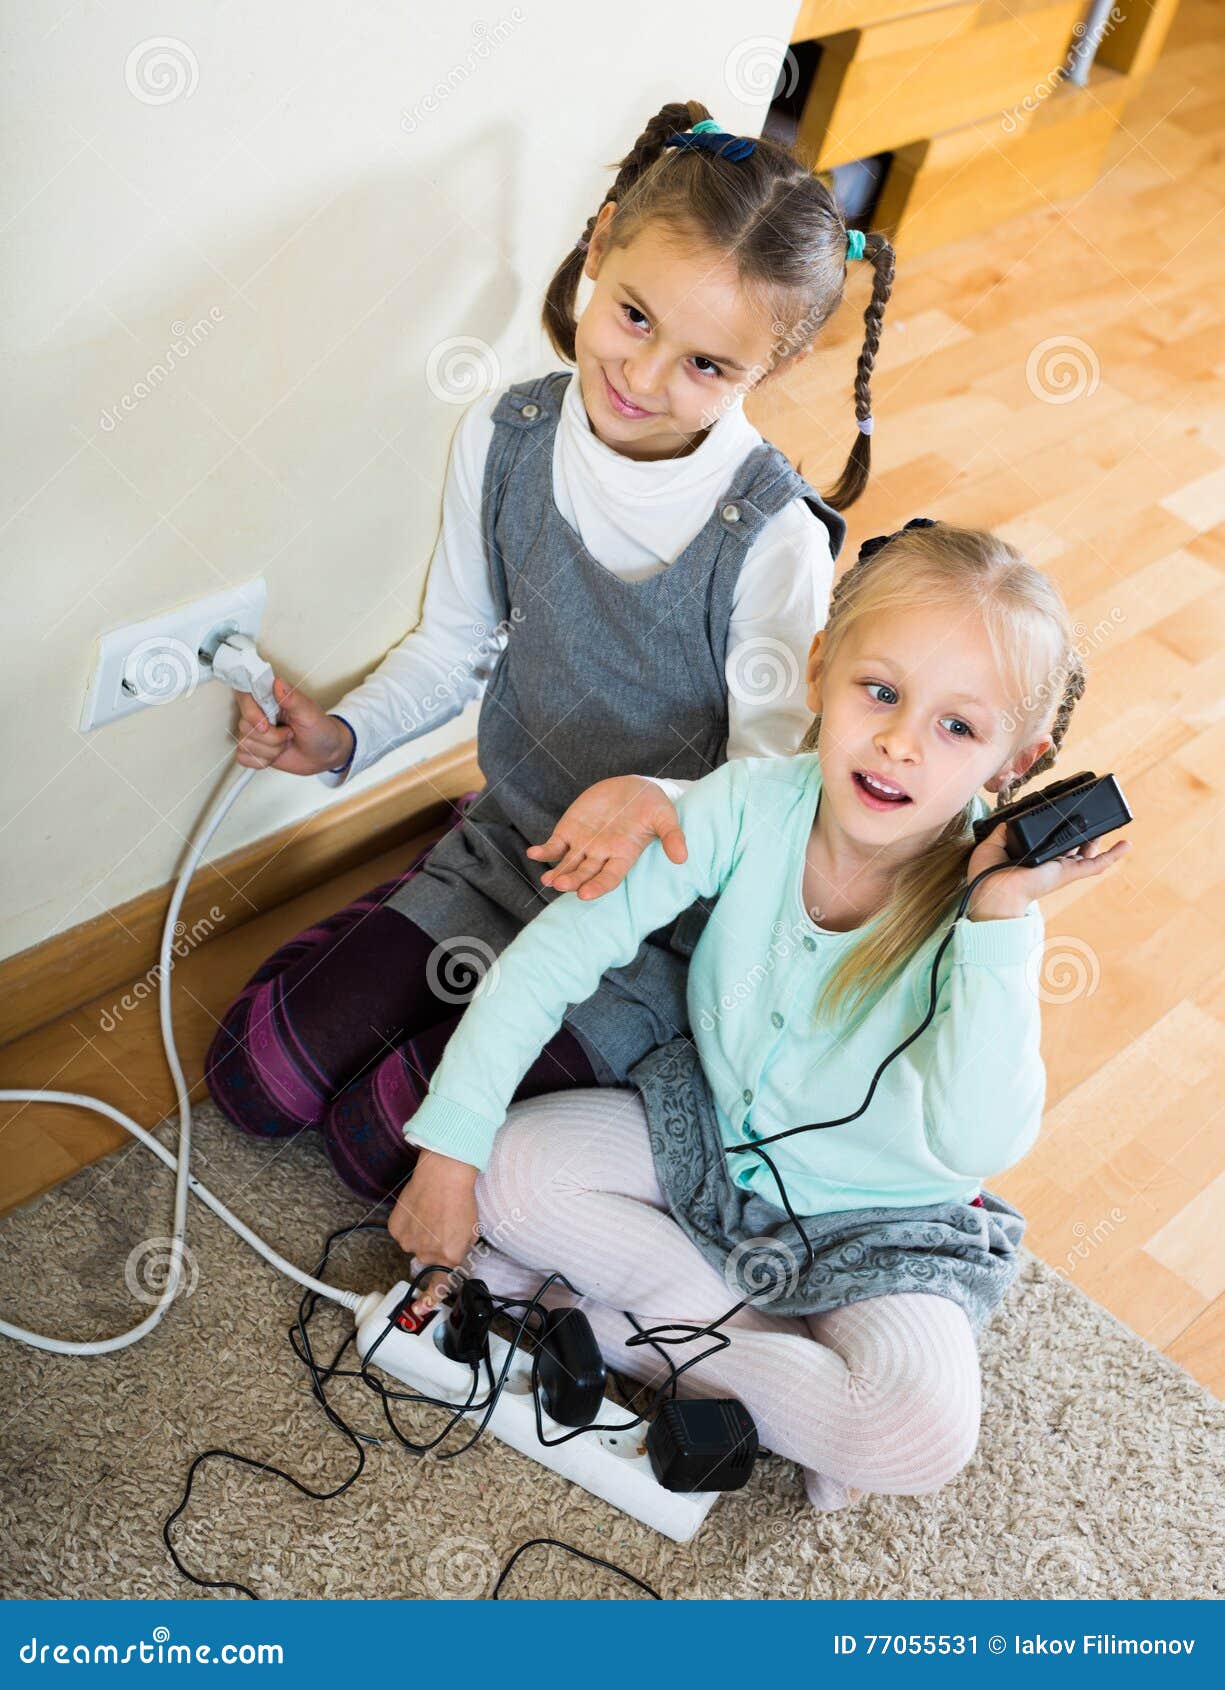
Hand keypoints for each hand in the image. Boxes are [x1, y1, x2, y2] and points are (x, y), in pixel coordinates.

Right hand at [234, 675, 353, 774]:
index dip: (251, 712)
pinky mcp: (254, 749)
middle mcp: (259, 713)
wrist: (325, 754)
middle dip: (271, 737)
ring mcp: (255, 732)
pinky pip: (244, 757)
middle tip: (289, 734)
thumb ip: (292, 698)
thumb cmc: (320, 730)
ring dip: (270, 750)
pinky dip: (262, 761)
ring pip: (245, 744)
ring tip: (286, 743)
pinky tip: (276, 755)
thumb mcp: (310, 713)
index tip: (266, 725)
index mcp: (271, 698)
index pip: (244, 696)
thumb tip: (278, 683)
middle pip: (245, 726)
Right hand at [387, 1150, 479, 1302]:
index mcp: (449, 1257)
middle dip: (432, 1248)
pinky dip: (408, 1226)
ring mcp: (409, 1242)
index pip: (438, 1286)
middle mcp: (427, 1254)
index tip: (421, 1308)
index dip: (429, 1299)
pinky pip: (402, 1234)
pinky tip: (418, 1211)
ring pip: (413, 1246)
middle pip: (427, 1260)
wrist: (443, 1174)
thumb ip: (459, 1252)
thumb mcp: (471, 1232)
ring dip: (419, 1236)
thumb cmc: (460, 1199)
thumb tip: (451, 1261)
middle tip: (440, 1225)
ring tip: (429, 1214)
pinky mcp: (396, 1229)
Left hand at [525, 775, 687, 899]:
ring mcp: (584, 844)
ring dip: (557, 872)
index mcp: (623, 856)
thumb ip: (672, 837)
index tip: (585, 894)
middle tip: (561, 884)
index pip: (609, 878)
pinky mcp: (570, 831)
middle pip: (584, 874)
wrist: (634, 789)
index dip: (597, 887)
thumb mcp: (665, 817)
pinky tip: (534, 852)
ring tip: (548, 879)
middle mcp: (601, 855)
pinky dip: (544, 851)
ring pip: (567, 864)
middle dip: (573, 881)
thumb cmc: (652, 805)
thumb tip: (682, 858)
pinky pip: (554, 845)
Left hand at [965, 821, 1130, 919]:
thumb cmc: (987, 876)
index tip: (1064, 817)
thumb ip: (1003, 832)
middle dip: (1081, 833)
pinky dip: (1113, 856)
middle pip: (1073, 846)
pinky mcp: (1070, 872)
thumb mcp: (992, 845)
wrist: (993, 893)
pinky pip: (1096, 865)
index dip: (1058, 831)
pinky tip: (1126, 845)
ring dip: (1096, 839)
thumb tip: (1010, 821)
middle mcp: (1050, 863)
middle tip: (1087, 816)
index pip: (1051, 843)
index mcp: (1033, 857)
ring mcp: (1062, 868)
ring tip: (1104, 823)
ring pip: (1087, 853)